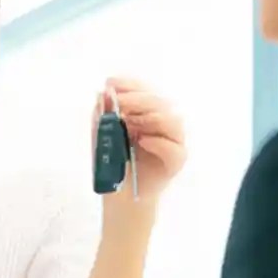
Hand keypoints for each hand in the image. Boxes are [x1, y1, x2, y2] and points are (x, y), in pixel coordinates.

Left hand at [94, 77, 186, 205]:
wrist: (119, 194)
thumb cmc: (112, 161)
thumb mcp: (101, 135)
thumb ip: (102, 115)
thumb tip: (102, 94)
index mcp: (146, 111)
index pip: (144, 90)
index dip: (129, 84)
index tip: (110, 83)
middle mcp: (163, 122)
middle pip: (160, 102)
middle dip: (137, 99)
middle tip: (118, 103)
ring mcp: (172, 140)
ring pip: (173, 120)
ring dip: (149, 118)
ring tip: (128, 124)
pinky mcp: (176, 161)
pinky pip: (175, 149)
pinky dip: (159, 143)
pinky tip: (143, 141)